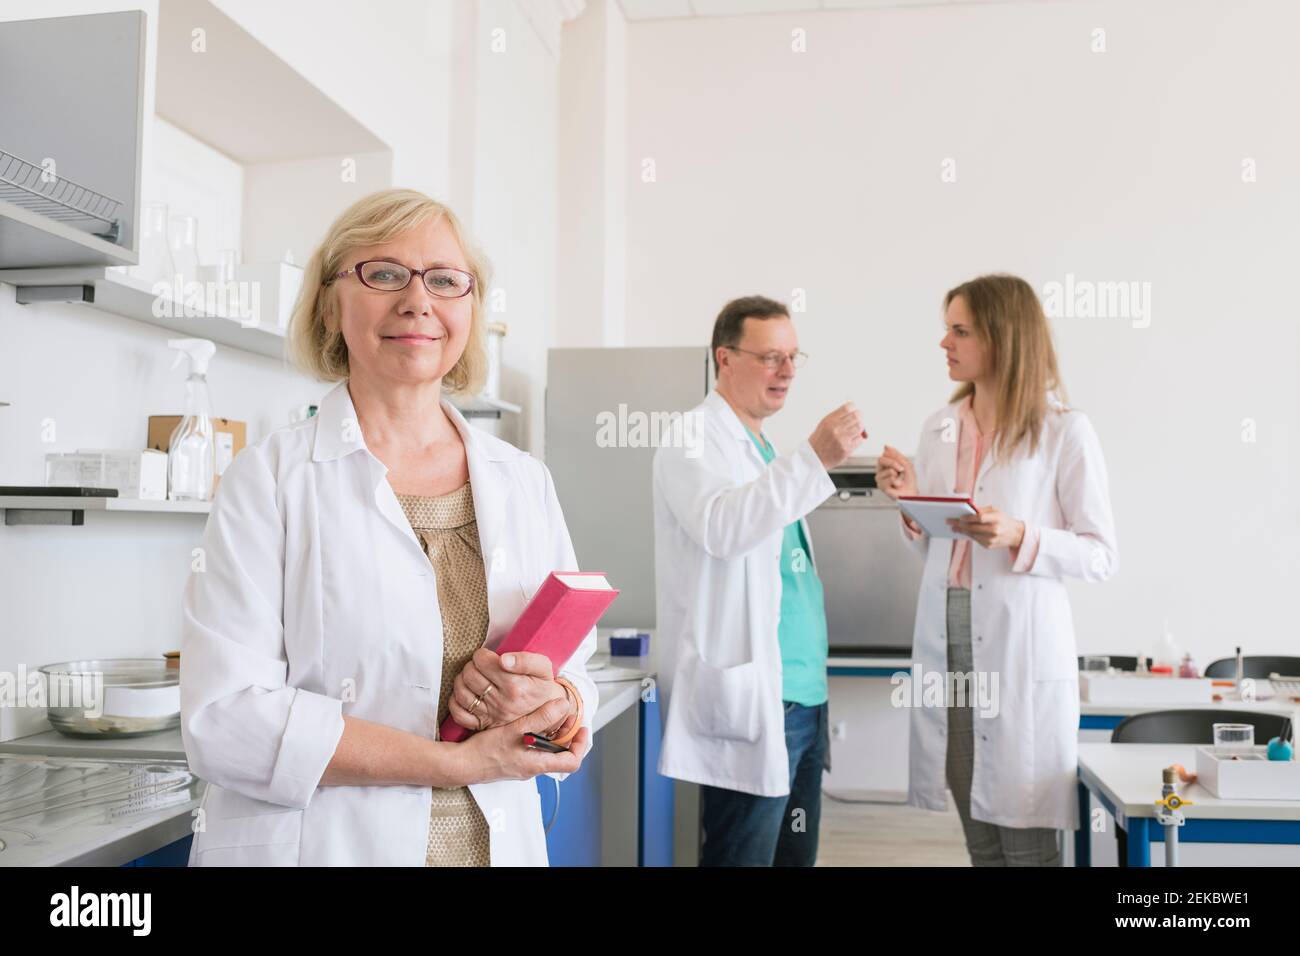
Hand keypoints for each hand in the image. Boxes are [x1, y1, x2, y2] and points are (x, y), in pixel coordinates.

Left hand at [449, 648, 568, 733]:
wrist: (547, 713)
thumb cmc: (542, 687)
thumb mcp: (543, 668)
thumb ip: (526, 660)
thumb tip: (503, 659)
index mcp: (515, 686)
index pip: (482, 661)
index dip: (481, 654)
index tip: (488, 656)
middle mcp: (501, 702)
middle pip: (469, 675)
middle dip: (472, 665)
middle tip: (481, 666)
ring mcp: (491, 715)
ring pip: (461, 692)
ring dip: (462, 680)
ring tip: (473, 677)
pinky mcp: (483, 725)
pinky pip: (459, 714)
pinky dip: (456, 702)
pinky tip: (466, 694)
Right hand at [460, 697, 591, 783]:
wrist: (460, 764)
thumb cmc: (484, 752)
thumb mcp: (515, 730)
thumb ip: (541, 718)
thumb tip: (562, 706)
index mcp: (537, 764)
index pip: (571, 762)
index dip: (580, 745)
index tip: (581, 728)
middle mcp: (532, 768)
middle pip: (560, 754)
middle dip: (565, 734)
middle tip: (564, 715)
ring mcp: (523, 766)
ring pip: (546, 750)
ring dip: (550, 733)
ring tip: (547, 714)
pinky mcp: (513, 761)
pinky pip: (532, 749)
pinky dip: (536, 736)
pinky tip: (527, 722)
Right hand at [810, 402, 866, 468]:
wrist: (814, 458)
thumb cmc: (818, 442)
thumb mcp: (823, 425)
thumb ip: (837, 417)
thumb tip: (851, 411)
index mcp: (829, 420)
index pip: (848, 408)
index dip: (853, 408)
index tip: (854, 410)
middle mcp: (836, 428)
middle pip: (856, 416)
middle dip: (859, 418)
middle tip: (857, 421)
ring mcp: (842, 438)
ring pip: (860, 427)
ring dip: (859, 429)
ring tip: (853, 432)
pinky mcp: (847, 448)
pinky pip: (860, 439)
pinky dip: (858, 440)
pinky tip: (851, 441)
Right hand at [876, 444, 916, 499]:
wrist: (911, 492)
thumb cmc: (908, 480)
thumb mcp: (905, 463)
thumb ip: (895, 454)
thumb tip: (886, 446)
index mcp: (886, 463)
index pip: (885, 453)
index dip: (894, 456)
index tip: (901, 462)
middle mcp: (881, 470)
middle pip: (881, 460)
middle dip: (894, 463)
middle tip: (901, 469)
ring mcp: (880, 478)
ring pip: (888, 470)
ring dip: (897, 475)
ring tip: (898, 479)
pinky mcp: (881, 486)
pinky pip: (889, 479)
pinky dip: (896, 481)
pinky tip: (896, 485)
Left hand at [948, 506, 1024, 549]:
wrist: (1015, 534)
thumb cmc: (1003, 520)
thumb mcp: (996, 511)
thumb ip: (983, 510)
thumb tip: (968, 510)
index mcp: (997, 519)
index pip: (980, 518)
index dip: (969, 518)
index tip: (959, 517)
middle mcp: (995, 530)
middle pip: (974, 528)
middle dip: (960, 525)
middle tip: (950, 522)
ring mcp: (991, 539)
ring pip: (972, 535)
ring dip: (961, 531)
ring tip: (953, 527)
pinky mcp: (989, 545)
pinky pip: (975, 539)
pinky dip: (968, 535)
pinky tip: (962, 531)